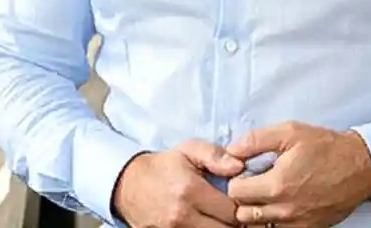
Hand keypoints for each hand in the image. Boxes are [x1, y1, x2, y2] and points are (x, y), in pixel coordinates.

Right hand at [113, 139, 247, 227]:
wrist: (128, 185)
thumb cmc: (163, 167)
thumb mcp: (187, 150)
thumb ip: (214, 155)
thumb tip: (239, 166)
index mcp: (190, 190)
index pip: (232, 210)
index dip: (242, 207)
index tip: (241, 201)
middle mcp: (181, 215)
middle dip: (235, 223)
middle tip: (235, 213)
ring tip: (221, 217)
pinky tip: (208, 222)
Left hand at [224, 122, 370, 227]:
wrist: (360, 167)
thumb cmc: (327, 149)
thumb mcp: (289, 132)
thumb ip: (255, 140)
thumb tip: (232, 150)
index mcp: (277, 185)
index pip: (235, 191)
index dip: (236, 179)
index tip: (245, 172)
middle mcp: (285, 209)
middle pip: (242, 214)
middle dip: (243, 198)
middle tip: (253, 184)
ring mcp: (297, 222)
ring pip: (258, 226)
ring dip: (256, 212)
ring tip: (266, 194)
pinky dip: (274, 220)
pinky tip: (280, 203)